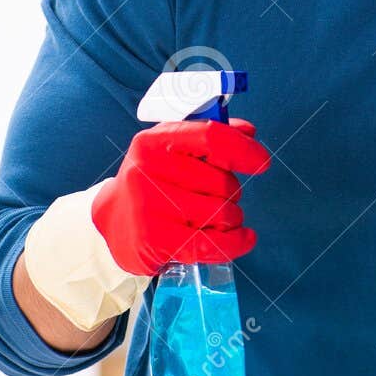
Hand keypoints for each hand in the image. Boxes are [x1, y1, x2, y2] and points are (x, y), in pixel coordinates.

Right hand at [92, 117, 270, 274]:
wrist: (113, 223)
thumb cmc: (152, 184)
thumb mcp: (171, 153)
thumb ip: (209, 140)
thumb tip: (249, 132)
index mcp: (153, 141)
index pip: (210, 137)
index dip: (243, 149)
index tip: (262, 163)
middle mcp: (147, 170)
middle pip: (220, 181)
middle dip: (231, 192)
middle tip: (220, 198)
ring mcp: (149, 206)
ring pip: (221, 212)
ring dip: (231, 218)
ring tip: (217, 218)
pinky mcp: (155, 240)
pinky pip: (213, 243)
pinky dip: (236, 242)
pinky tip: (243, 238)